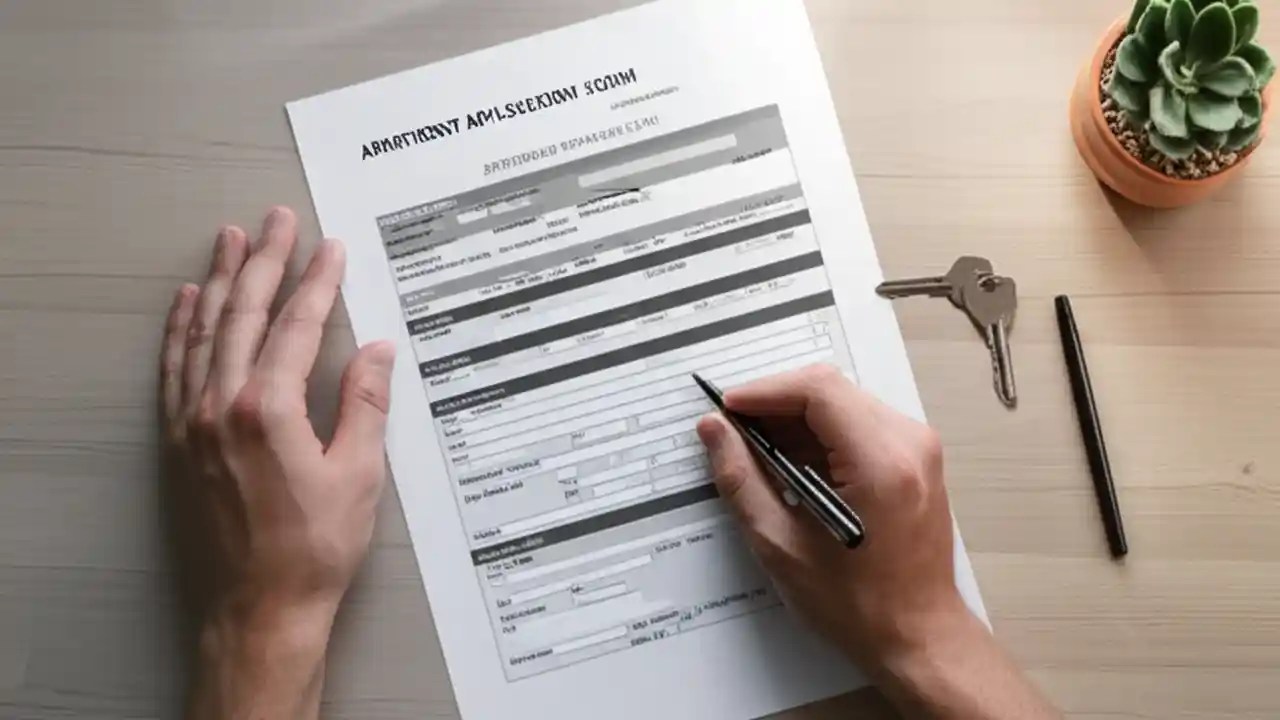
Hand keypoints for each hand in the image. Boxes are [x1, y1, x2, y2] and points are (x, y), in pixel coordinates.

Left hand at [159, 207, 394, 718]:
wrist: (261, 605)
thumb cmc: (314, 548)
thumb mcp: (359, 475)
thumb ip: (365, 405)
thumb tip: (377, 352)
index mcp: (269, 409)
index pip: (297, 326)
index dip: (317, 281)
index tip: (331, 248)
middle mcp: (222, 405)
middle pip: (245, 315)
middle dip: (264, 262)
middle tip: (278, 220)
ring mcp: (194, 422)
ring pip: (204, 332)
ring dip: (219, 281)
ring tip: (230, 239)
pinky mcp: (180, 442)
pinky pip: (174, 368)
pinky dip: (180, 329)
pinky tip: (187, 303)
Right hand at [697, 365, 1059, 718]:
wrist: (919, 636)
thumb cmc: (860, 606)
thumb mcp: (782, 545)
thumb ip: (741, 480)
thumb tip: (714, 431)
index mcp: (881, 463)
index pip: (817, 390)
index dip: (764, 391)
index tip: (727, 409)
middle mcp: (909, 444)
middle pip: (830, 390)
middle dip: (776, 404)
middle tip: (734, 431)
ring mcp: (918, 449)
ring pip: (844, 403)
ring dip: (796, 419)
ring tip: (759, 453)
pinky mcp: (916, 460)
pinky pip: (861, 424)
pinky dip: (821, 435)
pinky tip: (793, 465)